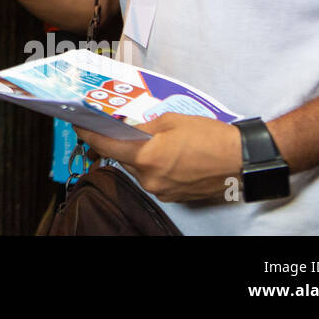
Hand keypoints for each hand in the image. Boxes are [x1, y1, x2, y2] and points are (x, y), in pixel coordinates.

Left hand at [75, 113, 243, 202]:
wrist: (241, 160)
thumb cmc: (209, 136)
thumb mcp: (171, 121)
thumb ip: (144, 127)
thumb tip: (128, 129)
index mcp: (147, 157)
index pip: (107, 146)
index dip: (89, 134)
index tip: (77, 125)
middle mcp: (150, 179)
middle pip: (122, 159)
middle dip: (119, 143)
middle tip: (119, 128)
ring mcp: (161, 191)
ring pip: (137, 170)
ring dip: (138, 156)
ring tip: (151, 140)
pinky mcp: (173, 197)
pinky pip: (153, 179)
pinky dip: (152, 167)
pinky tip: (165, 155)